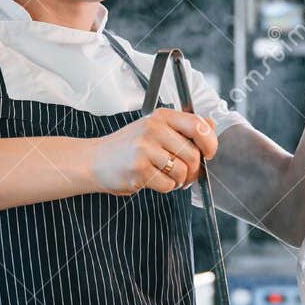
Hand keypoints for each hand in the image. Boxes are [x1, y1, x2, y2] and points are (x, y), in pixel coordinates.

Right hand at [89, 108, 217, 194]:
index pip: (198, 125)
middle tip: (185, 174)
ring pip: (181, 171)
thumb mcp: (154, 128)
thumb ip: (182, 127)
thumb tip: (211, 125)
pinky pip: (167, 184)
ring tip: (168, 177)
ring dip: (179, 180)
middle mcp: (153, 129)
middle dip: (193, 170)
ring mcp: (144, 149)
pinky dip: (166, 187)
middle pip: (192, 154)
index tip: (209, 153)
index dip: (210, 143)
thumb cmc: (127, 146)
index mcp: (161, 117)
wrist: (93, 160)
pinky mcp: (138, 170)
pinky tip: (155, 180)